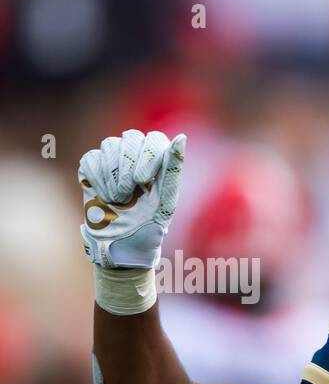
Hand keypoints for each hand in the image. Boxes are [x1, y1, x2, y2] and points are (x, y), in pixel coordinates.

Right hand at [79, 129, 184, 269]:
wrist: (121, 246)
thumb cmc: (150, 227)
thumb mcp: (166, 200)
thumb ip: (173, 169)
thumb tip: (182, 137)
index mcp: (158, 163)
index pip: (154, 138)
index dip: (147, 155)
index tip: (144, 181)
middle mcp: (136, 157)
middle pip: (131, 137)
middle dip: (129, 167)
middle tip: (129, 194)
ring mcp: (113, 161)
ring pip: (110, 144)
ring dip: (113, 175)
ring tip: (119, 199)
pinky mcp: (92, 168)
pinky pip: (91, 158)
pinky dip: (98, 179)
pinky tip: (105, 196)